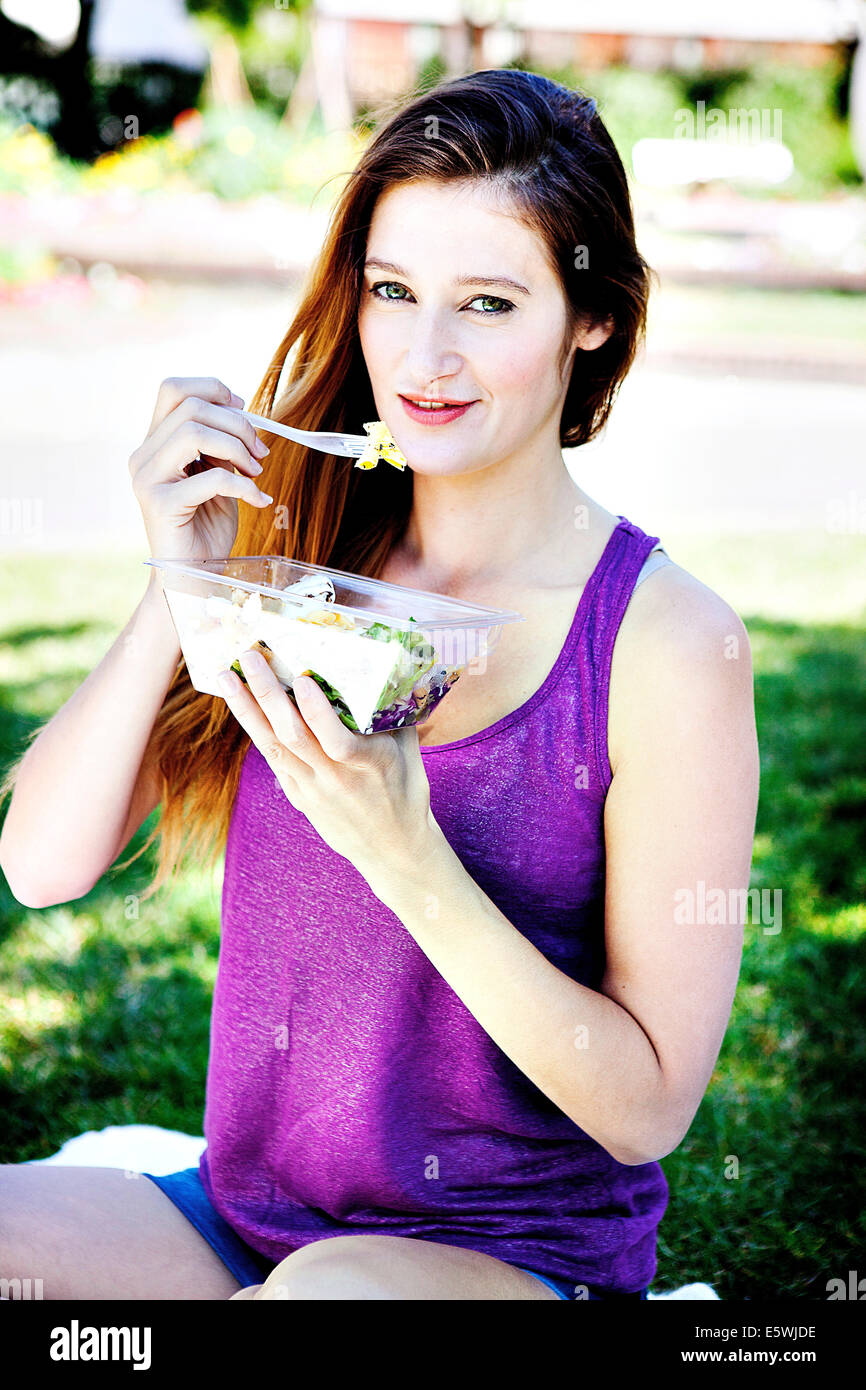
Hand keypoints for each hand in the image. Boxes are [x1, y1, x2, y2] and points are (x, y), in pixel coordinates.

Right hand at [129, 376, 272, 563]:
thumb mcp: (217, 477)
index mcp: (154, 445)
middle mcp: (143, 457)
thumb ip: (220, 447)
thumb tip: (242, 416)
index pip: (173, 390)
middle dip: (237, 424)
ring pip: (195, 433)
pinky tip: (258, 500)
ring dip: (237, 449)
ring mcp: (147, 479)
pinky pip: (211, 478)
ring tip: (256, 474)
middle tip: (260, 452)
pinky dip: (243, 486)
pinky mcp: (160, 504)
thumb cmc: (206, 529)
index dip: (212, 389)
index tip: (244, 408)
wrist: (194, 577)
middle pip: (191, 408)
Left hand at [217, 648, 439, 892]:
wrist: (392, 850)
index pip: (337, 740)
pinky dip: (255, 728)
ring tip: (226, 677)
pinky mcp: (297, 795)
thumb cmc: (406, 792)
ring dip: (247, 709)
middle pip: (293, 735)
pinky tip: (239, 704)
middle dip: (268, 694)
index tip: (303, 679)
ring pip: (272, 745)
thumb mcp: (409, 752)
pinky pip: (272, 757)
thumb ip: (393, 713)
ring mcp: (311, 789)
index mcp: (370, 764)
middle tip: (249, 657)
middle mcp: (335, 777)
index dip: (317, 712)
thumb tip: (387, 665)